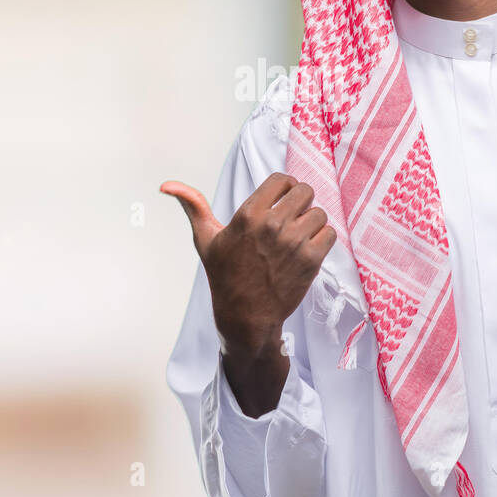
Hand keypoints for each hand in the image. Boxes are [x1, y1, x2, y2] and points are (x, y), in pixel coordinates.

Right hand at [160, 172, 336, 358]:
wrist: (245, 316)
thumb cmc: (225, 275)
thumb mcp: (205, 239)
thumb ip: (193, 206)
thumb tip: (166, 185)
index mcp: (249, 215)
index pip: (282, 179)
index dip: (284, 187)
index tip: (281, 199)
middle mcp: (272, 225)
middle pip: (305, 191)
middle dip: (301, 202)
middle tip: (292, 217)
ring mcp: (293, 243)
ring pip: (319, 213)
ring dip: (312, 222)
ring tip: (298, 235)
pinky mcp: (310, 261)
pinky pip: (329, 234)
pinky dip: (322, 240)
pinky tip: (307, 249)